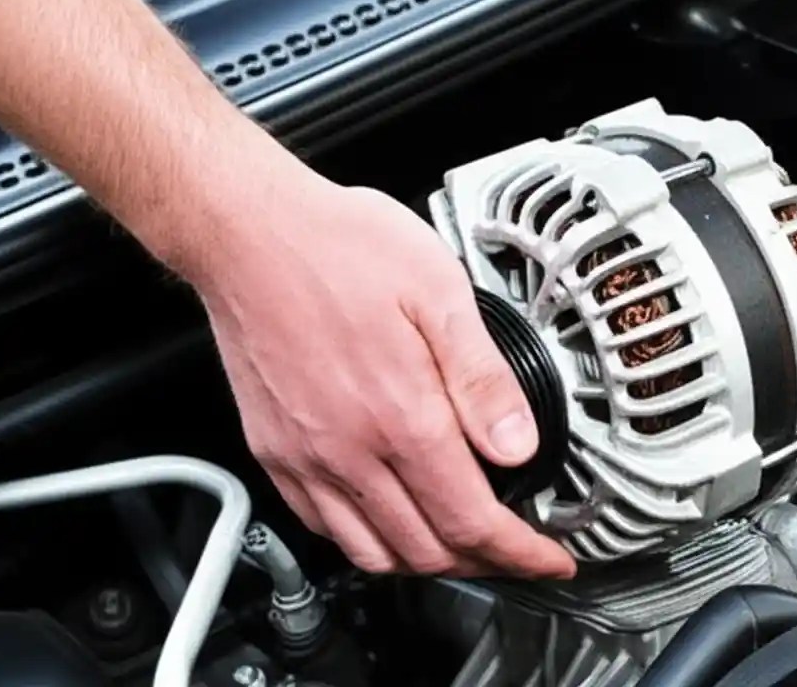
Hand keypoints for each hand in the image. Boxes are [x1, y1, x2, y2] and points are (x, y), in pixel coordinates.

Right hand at [182, 175, 575, 577]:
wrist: (247, 231)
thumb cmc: (339, 246)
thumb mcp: (440, 293)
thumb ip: (484, 379)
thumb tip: (520, 445)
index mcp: (401, 416)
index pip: (472, 522)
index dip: (521, 555)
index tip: (549, 560)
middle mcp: (349, 451)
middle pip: (427, 553)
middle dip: (485, 565)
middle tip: (516, 550)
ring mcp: (305, 457)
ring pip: (372, 554)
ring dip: (427, 564)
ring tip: (461, 543)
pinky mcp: (273, 452)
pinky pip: (322, 527)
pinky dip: (368, 542)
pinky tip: (391, 517)